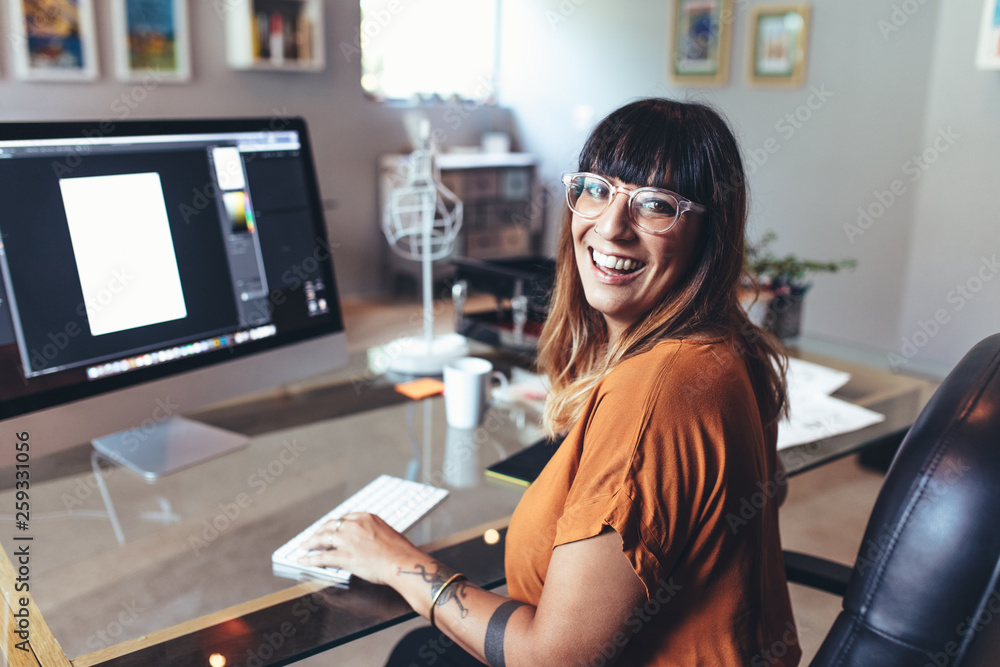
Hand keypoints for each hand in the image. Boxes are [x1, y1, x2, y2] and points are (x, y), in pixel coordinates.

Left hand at [297, 512, 422, 585]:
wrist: (402, 562)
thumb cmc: (400, 552)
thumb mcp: (387, 533)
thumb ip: (374, 533)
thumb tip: (369, 540)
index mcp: (367, 517)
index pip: (344, 518)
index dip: (333, 525)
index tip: (329, 528)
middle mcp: (355, 525)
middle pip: (330, 526)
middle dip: (319, 532)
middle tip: (313, 537)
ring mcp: (348, 540)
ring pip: (322, 538)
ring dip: (311, 543)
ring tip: (304, 546)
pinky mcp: (344, 556)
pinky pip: (322, 557)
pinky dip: (309, 559)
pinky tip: (303, 560)